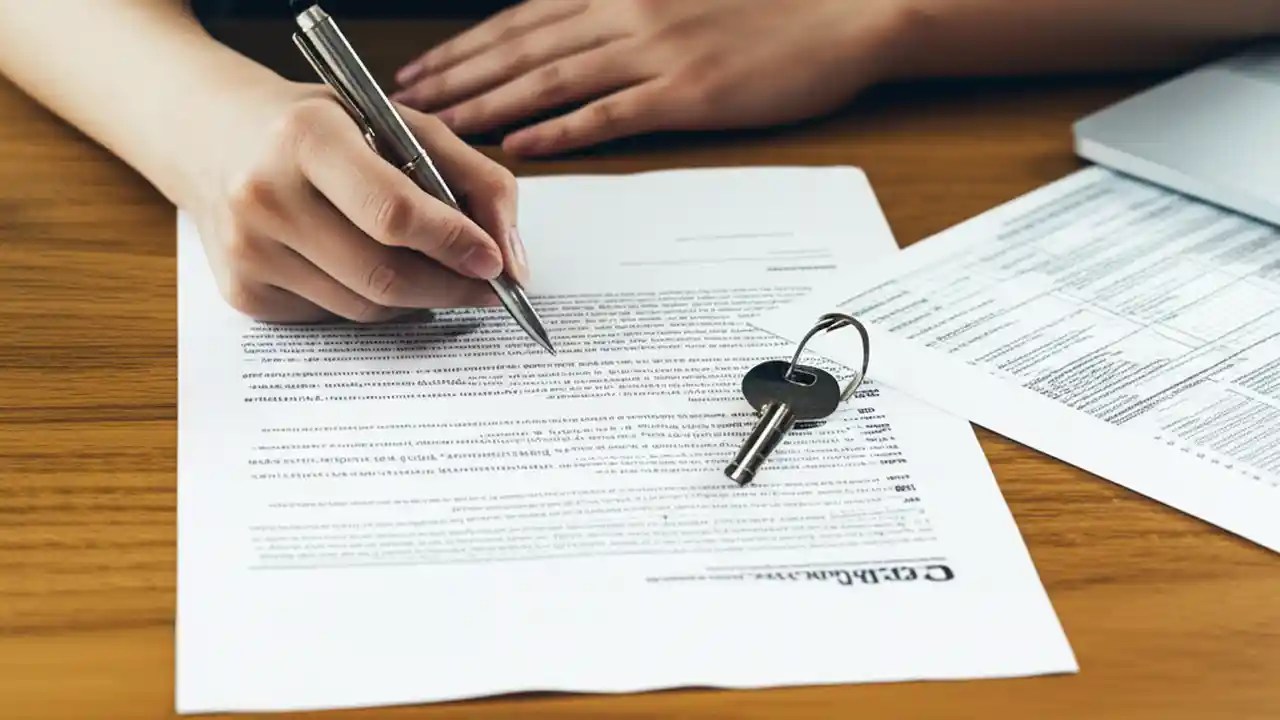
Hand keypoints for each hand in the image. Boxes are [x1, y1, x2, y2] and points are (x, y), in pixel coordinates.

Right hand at [188, 81, 527, 322]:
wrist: (212, 136)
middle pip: (383, 274)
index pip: (393, 211)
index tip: (496, 263)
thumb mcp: (397, 122)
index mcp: (305, 136)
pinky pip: (335, 318)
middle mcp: (263, 194)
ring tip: (431, 270)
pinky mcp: (243, 294)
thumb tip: (512, 261)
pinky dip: (370, 303)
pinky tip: (365, 266)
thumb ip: (472, 178)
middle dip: (450, 287)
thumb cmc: (323, 128)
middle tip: (487, 287)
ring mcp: (247, 251)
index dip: (453, 244)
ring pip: (365, 308)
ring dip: (416, 299)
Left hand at [391, 0, 903, 155]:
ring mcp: (655, 52)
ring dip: (487, 105)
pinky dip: (558, 132)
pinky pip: (607, 116)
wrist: (847, 6)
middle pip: (521, 48)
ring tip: (439, 129)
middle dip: (457, 76)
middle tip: (404, 106)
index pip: (523, 17)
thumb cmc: (771, 0)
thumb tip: (578, 30)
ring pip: (549, 81)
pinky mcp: (687, 94)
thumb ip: (628, 5)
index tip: (423, 67)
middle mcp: (626, 12)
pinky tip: (516, 147)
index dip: (466, 44)